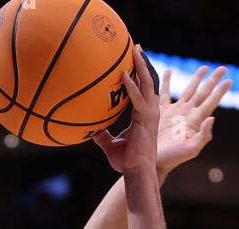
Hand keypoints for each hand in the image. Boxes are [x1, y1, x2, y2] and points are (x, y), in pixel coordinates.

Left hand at [92, 47, 159, 173]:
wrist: (137, 172)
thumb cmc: (126, 162)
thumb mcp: (110, 144)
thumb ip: (101, 134)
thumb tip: (88, 128)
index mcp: (143, 115)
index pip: (143, 90)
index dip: (139, 76)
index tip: (132, 62)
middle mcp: (150, 112)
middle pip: (148, 82)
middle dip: (143, 63)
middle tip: (136, 47)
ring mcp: (150, 114)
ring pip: (148, 84)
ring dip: (141, 66)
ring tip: (135, 50)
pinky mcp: (146, 120)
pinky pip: (138, 99)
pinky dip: (131, 86)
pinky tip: (123, 74)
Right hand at [156, 65, 230, 173]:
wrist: (155, 161)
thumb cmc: (172, 158)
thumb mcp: (190, 149)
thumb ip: (203, 135)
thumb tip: (212, 117)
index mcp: (195, 120)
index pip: (211, 102)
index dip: (220, 91)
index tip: (230, 80)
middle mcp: (187, 113)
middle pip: (203, 92)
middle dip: (213, 80)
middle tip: (223, 68)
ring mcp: (175, 111)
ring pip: (188, 89)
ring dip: (196, 78)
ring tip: (205, 68)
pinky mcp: (161, 112)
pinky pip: (165, 93)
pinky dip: (166, 81)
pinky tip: (169, 72)